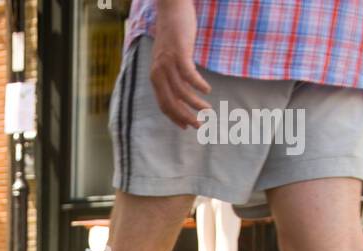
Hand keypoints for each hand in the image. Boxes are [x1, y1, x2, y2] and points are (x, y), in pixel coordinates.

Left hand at [150, 0, 211, 129]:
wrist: (171, 9)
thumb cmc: (172, 35)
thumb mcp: (167, 59)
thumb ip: (170, 76)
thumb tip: (181, 93)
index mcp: (155, 77)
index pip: (164, 105)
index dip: (176, 118)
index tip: (186, 126)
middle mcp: (158, 73)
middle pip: (172, 103)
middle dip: (186, 117)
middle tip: (200, 126)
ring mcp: (168, 63)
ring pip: (181, 92)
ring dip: (195, 104)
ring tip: (207, 110)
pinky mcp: (179, 53)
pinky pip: (189, 75)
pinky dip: (198, 84)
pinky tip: (207, 90)